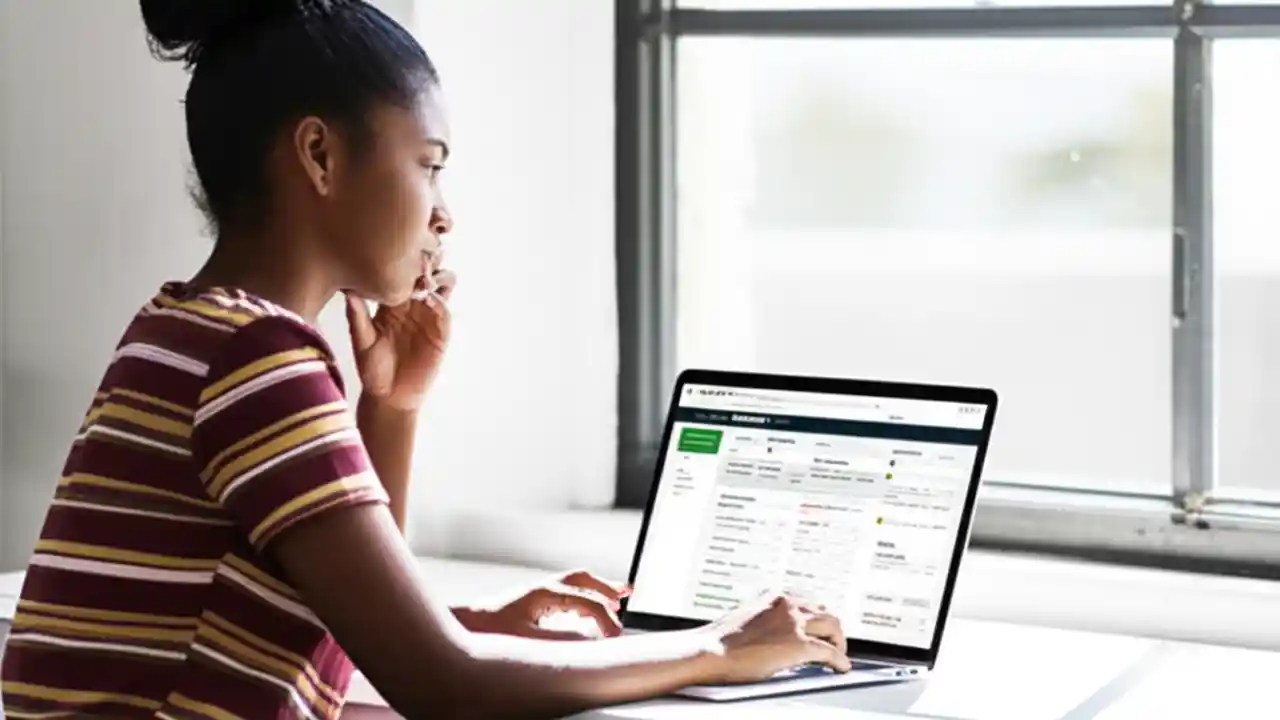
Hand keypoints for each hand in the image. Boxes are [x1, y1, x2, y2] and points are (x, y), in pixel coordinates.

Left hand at [346, 265, 457, 411]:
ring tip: (427, 278)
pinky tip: (431, 299)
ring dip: (439, 276)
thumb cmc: (371, 370)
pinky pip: (445, 311)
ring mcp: (429, 317)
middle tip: (419, 257)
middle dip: (427, 260)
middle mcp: (412, 305)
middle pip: (426, 272)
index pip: (400, 272)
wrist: (390, 397)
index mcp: (391, 302)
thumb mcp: (361, 342)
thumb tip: (348, 291)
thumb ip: (357, 317)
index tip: (397, 248)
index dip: (403, 258)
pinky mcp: (441, 332)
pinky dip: (441, 301)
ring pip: (442, 286)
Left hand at [455, 571, 631, 640]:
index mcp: (546, 593)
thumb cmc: (494, 631)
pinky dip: (587, 593)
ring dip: (600, 586)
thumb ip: (561, 638)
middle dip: (607, 589)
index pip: (586, 601)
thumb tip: (589, 638)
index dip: (604, 619)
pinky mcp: (538, 598)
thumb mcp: (529, 639)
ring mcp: (542, 590)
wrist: (471, 625)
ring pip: (578, 581)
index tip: (614, 636)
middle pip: (584, 579)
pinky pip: (570, 589)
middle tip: (625, 601)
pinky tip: (592, 604)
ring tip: (622, 592)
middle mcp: (545, 587)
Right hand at [705, 594, 851, 683]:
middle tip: (834, 642)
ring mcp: (795, 624)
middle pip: (825, 612)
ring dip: (839, 642)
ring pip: (833, 627)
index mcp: (776, 596)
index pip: (808, 602)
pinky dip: (839, 661)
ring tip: (838, 654)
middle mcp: (788, 605)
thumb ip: (767, 620)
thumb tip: (776, 633)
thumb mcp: (747, 618)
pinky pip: (831, 653)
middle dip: (833, 628)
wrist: (709, 652)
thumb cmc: (719, 641)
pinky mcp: (799, 646)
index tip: (820, 626)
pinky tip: (841, 668)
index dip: (818, 617)